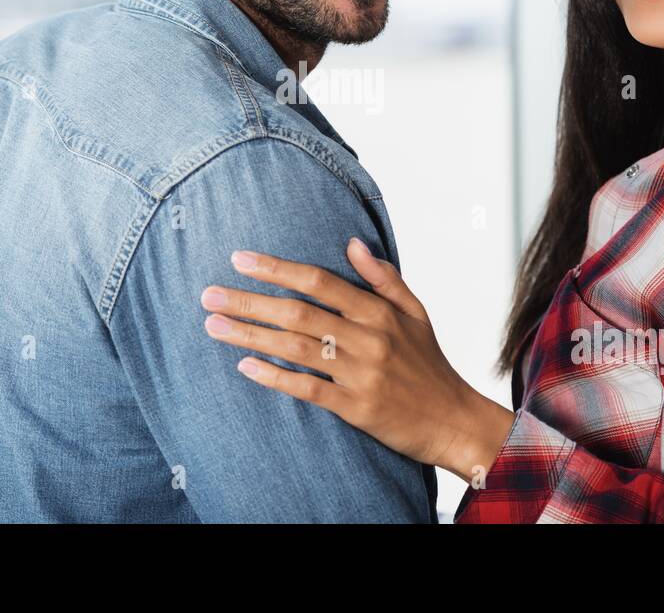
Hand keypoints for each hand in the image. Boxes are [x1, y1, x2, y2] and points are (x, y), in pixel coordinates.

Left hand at [200, 237, 514, 481]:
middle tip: (209, 295)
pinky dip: (275, 377)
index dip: (277, 268)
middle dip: (250, 302)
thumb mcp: (416, 312)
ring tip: (214, 327)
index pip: (319, 281)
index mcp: (379, 311)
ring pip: (297, 349)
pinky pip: (308, 389)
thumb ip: (383, 277)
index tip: (239, 259)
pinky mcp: (356, 407)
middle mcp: (368, 338)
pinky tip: (245, 367)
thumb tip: (352, 243)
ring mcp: (361, 373)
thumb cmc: (428, 364)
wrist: (454, 420)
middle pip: (298, 313)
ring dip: (251, 336)